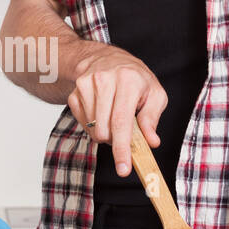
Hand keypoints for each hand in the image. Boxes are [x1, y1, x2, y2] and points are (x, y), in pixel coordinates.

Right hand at [68, 45, 166, 177]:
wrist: (106, 59)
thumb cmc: (134, 78)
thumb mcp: (154, 93)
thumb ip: (152, 118)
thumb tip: (151, 142)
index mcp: (128, 80)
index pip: (122, 122)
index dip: (122, 149)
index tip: (124, 169)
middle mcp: (103, 81)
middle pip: (104, 130)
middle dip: (115, 140)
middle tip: (125, 130)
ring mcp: (85, 86)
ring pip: (93, 130)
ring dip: (105, 132)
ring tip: (114, 117)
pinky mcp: (74, 93)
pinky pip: (83, 124)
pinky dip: (94, 125)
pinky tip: (102, 112)